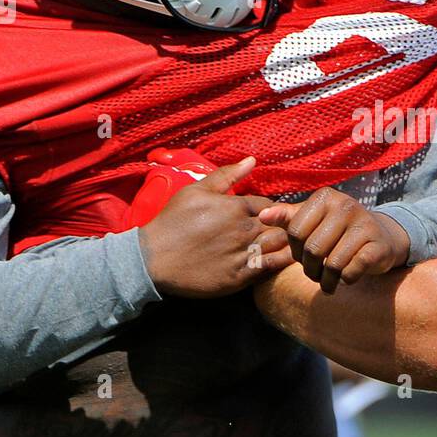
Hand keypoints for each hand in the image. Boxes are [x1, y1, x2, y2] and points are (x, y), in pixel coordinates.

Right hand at [136, 157, 289, 297]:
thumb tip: (252, 160)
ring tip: (276, 245)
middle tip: (275, 231)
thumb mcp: (196, 190)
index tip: (264, 216)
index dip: (270, 210)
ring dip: (283, 243)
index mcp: (236, 207)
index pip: (270, 205)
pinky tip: (274, 259)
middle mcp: (244, 230)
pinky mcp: (240, 276)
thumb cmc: (173, 221)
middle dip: (281, 226)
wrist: (153, 259)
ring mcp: (243, 254)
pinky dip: (278, 261)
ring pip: (280, 245)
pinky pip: (271, 267)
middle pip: (280, 225)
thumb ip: (226, 175)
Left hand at [257, 187, 410, 293]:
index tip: (302, 258)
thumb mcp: (313, 219)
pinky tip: (347, 278)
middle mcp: (345, 205)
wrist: (381, 237)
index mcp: (324, 197)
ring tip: (328, 282)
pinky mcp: (378, 245)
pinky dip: (346, 280)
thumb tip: (262, 216)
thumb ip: (287, 217)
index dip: (294, 251)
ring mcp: (364, 224)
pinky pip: (352, 270)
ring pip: (332, 263)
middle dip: (310, 269)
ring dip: (327, 280)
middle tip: (315, 275)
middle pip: (312, 249)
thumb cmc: (338, 230)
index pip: (295, 231)